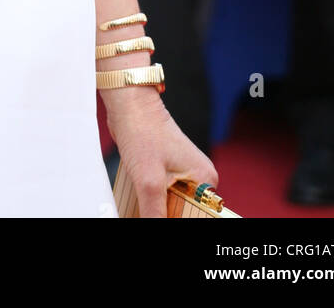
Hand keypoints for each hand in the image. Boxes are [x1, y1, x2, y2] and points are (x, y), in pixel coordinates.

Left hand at [104, 87, 217, 218]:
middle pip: (184, 213)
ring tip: (141, 202)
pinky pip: (162, 196)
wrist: (128, 104)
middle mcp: (199, 177)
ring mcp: (183, 173)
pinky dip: (150, 201)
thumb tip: (155, 229)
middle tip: (145, 207)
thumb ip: (155, 214)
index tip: (157, 216)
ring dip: (155, 211)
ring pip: (171, 206)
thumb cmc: (142, 131)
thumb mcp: (149, 181)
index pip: (199, 217)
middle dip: (164, 216)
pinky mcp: (168, 171)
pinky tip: (138, 199)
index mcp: (205, 180)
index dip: (178, 220)